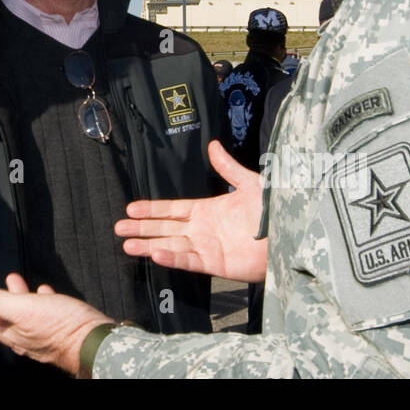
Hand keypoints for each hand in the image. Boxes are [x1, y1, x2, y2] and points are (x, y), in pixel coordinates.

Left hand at [0, 273, 113, 375]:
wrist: (95, 341)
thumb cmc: (59, 325)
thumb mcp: (20, 308)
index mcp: (9, 333)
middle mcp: (23, 337)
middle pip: (0, 318)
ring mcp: (41, 335)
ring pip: (22, 315)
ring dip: (15, 297)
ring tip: (14, 280)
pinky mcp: (59, 331)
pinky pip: (45, 315)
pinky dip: (39, 301)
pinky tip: (45, 291)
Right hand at [115, 139, 267, 281]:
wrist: (290, 234)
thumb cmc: (273, 210)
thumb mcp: (249, 183)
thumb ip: (227, 167)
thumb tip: (213, 145)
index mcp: (207, 210)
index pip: (172, 209)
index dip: (152, 209)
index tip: (131, 208)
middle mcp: (202, 230)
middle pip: (165, 228)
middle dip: (142, 228)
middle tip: (118, 228)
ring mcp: (207, 248)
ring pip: (171, 245)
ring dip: (149, 245)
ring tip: (127, 244)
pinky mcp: (216, 264)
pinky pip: (190, 260)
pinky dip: (173, 257)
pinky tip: (155, 253)